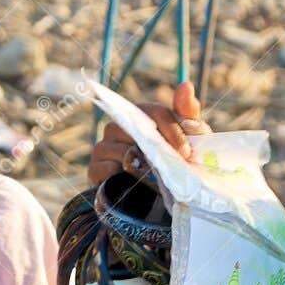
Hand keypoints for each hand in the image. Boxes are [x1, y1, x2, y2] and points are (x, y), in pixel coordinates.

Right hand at [88, 79, 211, 186]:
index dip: (171, 130)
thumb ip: (188, 114)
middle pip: (132, 128)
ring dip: (140, 163)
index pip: (153, 112)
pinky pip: (104, 169)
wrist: (159, 201)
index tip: (186, 152)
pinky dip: (121, 176)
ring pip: (119, 148)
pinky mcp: (95, 170)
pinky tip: (135, 184)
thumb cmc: (175, 166)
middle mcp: (119, 127)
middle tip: (174, 165)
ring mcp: (105, 148)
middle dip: (157, 147)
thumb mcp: (189, 142)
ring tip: (156, 176)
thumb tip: (186, 84)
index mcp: (142, 116)